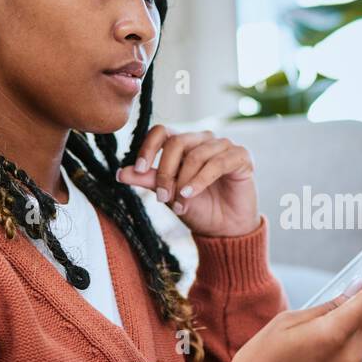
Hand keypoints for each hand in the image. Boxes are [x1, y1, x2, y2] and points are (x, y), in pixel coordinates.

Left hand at [116, 125, 259, 236]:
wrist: (225, 229)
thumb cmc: (199, 208)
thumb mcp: (168, 194)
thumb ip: (148, 180)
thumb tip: (121, 173)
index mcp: (185, 144)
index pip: (162, 132)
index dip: (148, 147)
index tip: (138, 169)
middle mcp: (204, 140)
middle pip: (177, 142)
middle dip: (166, 171)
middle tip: (163, 197)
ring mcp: (224, 146)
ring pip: (196, 154)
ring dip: (184, 181)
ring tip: (180, 202)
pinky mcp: (241, 157)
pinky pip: (218, 163)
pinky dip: (201, 180)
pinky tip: (191, 194)